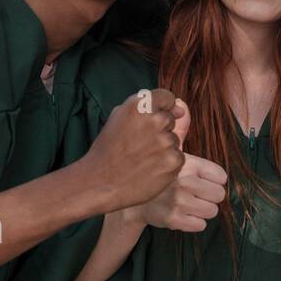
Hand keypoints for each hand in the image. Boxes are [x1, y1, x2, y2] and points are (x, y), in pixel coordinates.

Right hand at [78, 88, 185, 211]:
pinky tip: (149, 169)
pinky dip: (167, 164)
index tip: (150, 122)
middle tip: (138, 145)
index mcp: (140, 105)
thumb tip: (181, 109)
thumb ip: (147, 107)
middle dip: (159, 130)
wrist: (99, 183)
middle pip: (170, 119)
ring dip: (163, 148)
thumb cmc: (108, 150)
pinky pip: (178, 157)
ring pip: (174, 140)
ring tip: (141, 158)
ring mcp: (166, 141)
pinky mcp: (173, 161)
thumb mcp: (119, 118)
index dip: (160, 109)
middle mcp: (156, 120)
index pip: (167, 97)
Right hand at [123, 103, 227, 231]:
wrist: (113, 187)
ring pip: (212, 211)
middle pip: (220, 194)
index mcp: (186, 161)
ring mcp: (178, 201)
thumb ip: (178, 127)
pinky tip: (182, 214)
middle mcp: (184, 181)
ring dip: (203, 209)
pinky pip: (199, 225)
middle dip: (210, 195)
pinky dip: (193, 222)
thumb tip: (183, 103)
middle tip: (197, 194)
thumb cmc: (139, 161)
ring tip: (190, 204)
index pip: (221, 176)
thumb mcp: (157, 138)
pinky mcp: (171, 219)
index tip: (205, 180)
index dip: (215, 179)